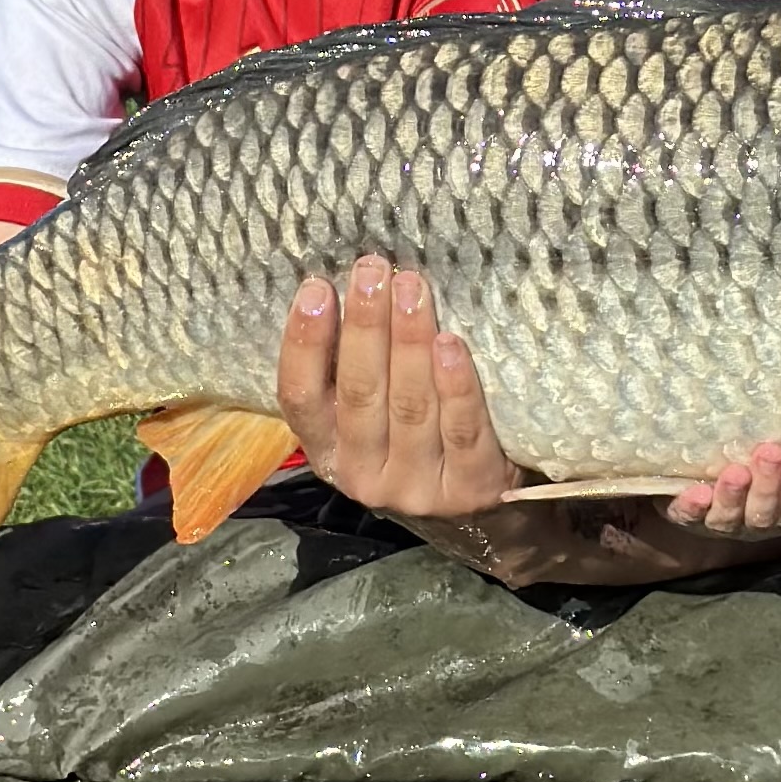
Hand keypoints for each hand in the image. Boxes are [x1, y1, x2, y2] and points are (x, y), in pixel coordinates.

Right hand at [276, 255, 523, 520]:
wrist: (479, 510)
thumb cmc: (416, 438)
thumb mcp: (371, 416)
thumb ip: (353, 368)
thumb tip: (350, 284)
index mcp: (327, 451)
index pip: (301, 398)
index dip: (304, 344)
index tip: (315, 290)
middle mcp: (363, 476)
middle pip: (360, 394)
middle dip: (365, 326)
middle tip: (372, 271)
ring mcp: (416, 487)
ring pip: (410, 407)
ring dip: (410, 343)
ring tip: (411, 290)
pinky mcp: (468, 489)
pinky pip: (461, 430)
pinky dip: (456, 385)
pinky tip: (450, 344)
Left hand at [662, 442, 780, 540]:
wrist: (719, 463)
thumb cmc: (768, 451)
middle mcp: (760, 520)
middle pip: (766, 513)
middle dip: (768, 484)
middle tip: (770, 453)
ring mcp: (726, 521)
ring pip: (730, 518)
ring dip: (733, 495)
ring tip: (735, 472)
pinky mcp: (692, 515)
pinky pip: (690, 517)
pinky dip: (693, 508)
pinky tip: (696, 493)